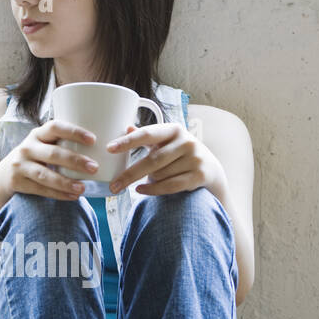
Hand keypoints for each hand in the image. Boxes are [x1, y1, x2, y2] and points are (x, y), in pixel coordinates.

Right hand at [0, 119, 99, 200]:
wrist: (7, 172)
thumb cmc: (37, 155)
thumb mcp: (45, 144)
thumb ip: (64, 143)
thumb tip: (101, 148)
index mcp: (38, 134)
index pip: (56, 127)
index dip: (74, 132)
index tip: (93, 139)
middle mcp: (27, 147)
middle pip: (53, 154)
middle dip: (75, 161)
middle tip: (94, 168)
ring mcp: (21, 165)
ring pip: (45, 175)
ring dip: (65, 182)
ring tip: (83, 188)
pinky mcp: (18, 181)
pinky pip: (40, 189)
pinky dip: (58, 194)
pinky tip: (73, 196)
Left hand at [105, 122, 225, 196]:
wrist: (210, 169)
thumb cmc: (180, 154)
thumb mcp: (166, 142)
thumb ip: (147, 136)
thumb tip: (126, 127)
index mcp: (173, 129)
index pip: (147, 134)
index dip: (127, 141)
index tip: (109, 148)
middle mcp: (186, 141)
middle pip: (151, 160)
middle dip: (130, 174)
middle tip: (113, 185)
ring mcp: (194, 158)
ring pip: (160, 175)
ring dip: (149, 180)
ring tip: (146, 180)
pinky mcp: (199, 175)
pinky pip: (170, 186)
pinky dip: (153, 190)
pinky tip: (141, 191)